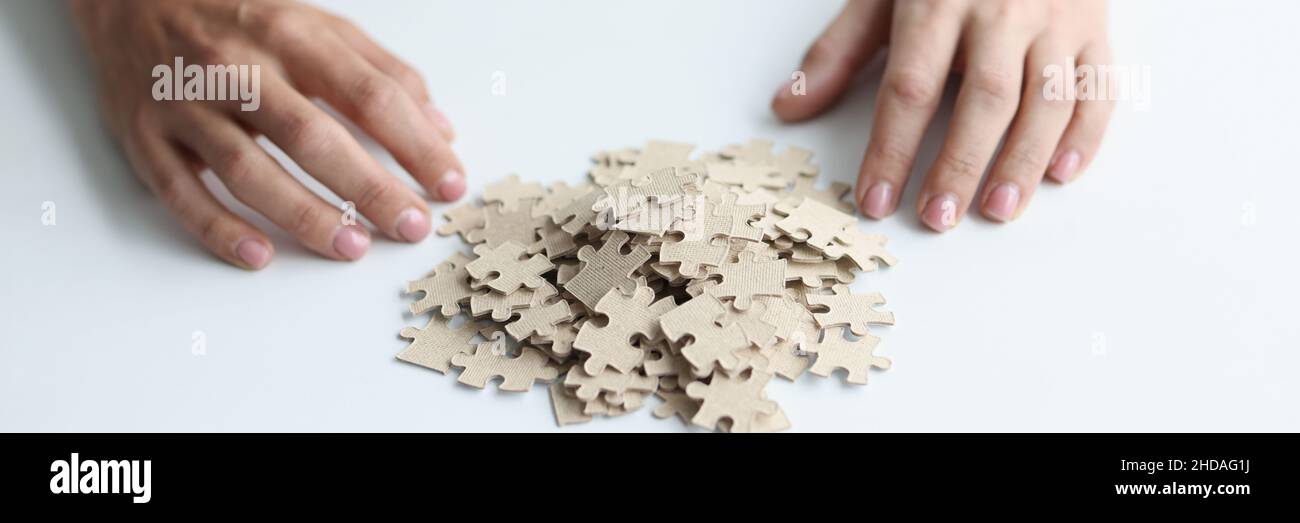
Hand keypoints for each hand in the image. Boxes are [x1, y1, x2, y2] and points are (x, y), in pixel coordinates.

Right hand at [69, 0, 463, 268]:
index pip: (369, 95)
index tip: (449, 184)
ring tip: (351, 247)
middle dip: (370, 188)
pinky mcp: (145, 137)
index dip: (415, 144)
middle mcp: (238, 68)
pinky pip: (182, 192)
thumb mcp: (316, 23)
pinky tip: (260, 255)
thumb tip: (439, 129)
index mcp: (290, 36)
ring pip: (248, 169)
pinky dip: (220, 228)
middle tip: (411, 226)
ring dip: (304, 214)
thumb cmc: (239, 17)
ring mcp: (187, 104)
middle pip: (313, 137)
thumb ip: (380, 71)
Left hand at [772, 0, 1112, 230]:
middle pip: (983, 99)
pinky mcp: (1095, 27)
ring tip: (998, 211)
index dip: (891, 149)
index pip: (910, 88)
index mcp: (938, 2)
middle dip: (959, 165)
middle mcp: (1002, 11)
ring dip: (1023, 161)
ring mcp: (1056, 19)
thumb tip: (788, 107)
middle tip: (937, 218)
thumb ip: (838, 52)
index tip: (876, 200)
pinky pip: (1099, 86)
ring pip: (1047, 99)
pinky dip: (1086, 134)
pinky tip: (1061, 173)